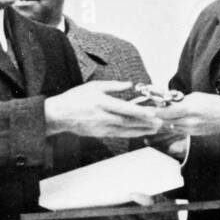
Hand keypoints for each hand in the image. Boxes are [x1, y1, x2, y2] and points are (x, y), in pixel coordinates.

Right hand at [45, 81, 164, 138]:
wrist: (60, 115)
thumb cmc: (76, 98)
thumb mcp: (94, 86)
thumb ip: (113, 86)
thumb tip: (129, 84)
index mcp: (102, 102)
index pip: (124, 108)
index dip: (140, 111)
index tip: (152, 112)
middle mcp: (103, 116)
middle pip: (128, 121)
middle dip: (145, 123)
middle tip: (159, 123)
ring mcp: (101, 127)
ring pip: (125, 130)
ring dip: (141, 130)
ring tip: (154, 129)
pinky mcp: (100, 133)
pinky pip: (119, 134)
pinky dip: (131, 134)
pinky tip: (139, 133)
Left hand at [156, 92, 219, 137]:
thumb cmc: (215, 104)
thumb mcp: (196, 96)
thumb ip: (182, 100)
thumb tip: (170, 102)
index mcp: (188, 109)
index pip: (165, 113)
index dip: (158, 111)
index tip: (154, 108)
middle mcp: (187, 121)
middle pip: (166, 121)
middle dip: (161, 116)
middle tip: (157, 111)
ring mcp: (190, 129)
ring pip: (171, 127)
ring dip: (168, 121)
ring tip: (167, 115)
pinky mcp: (193, 134)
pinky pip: (179, 130)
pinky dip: (175, 125)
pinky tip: (176, 120)